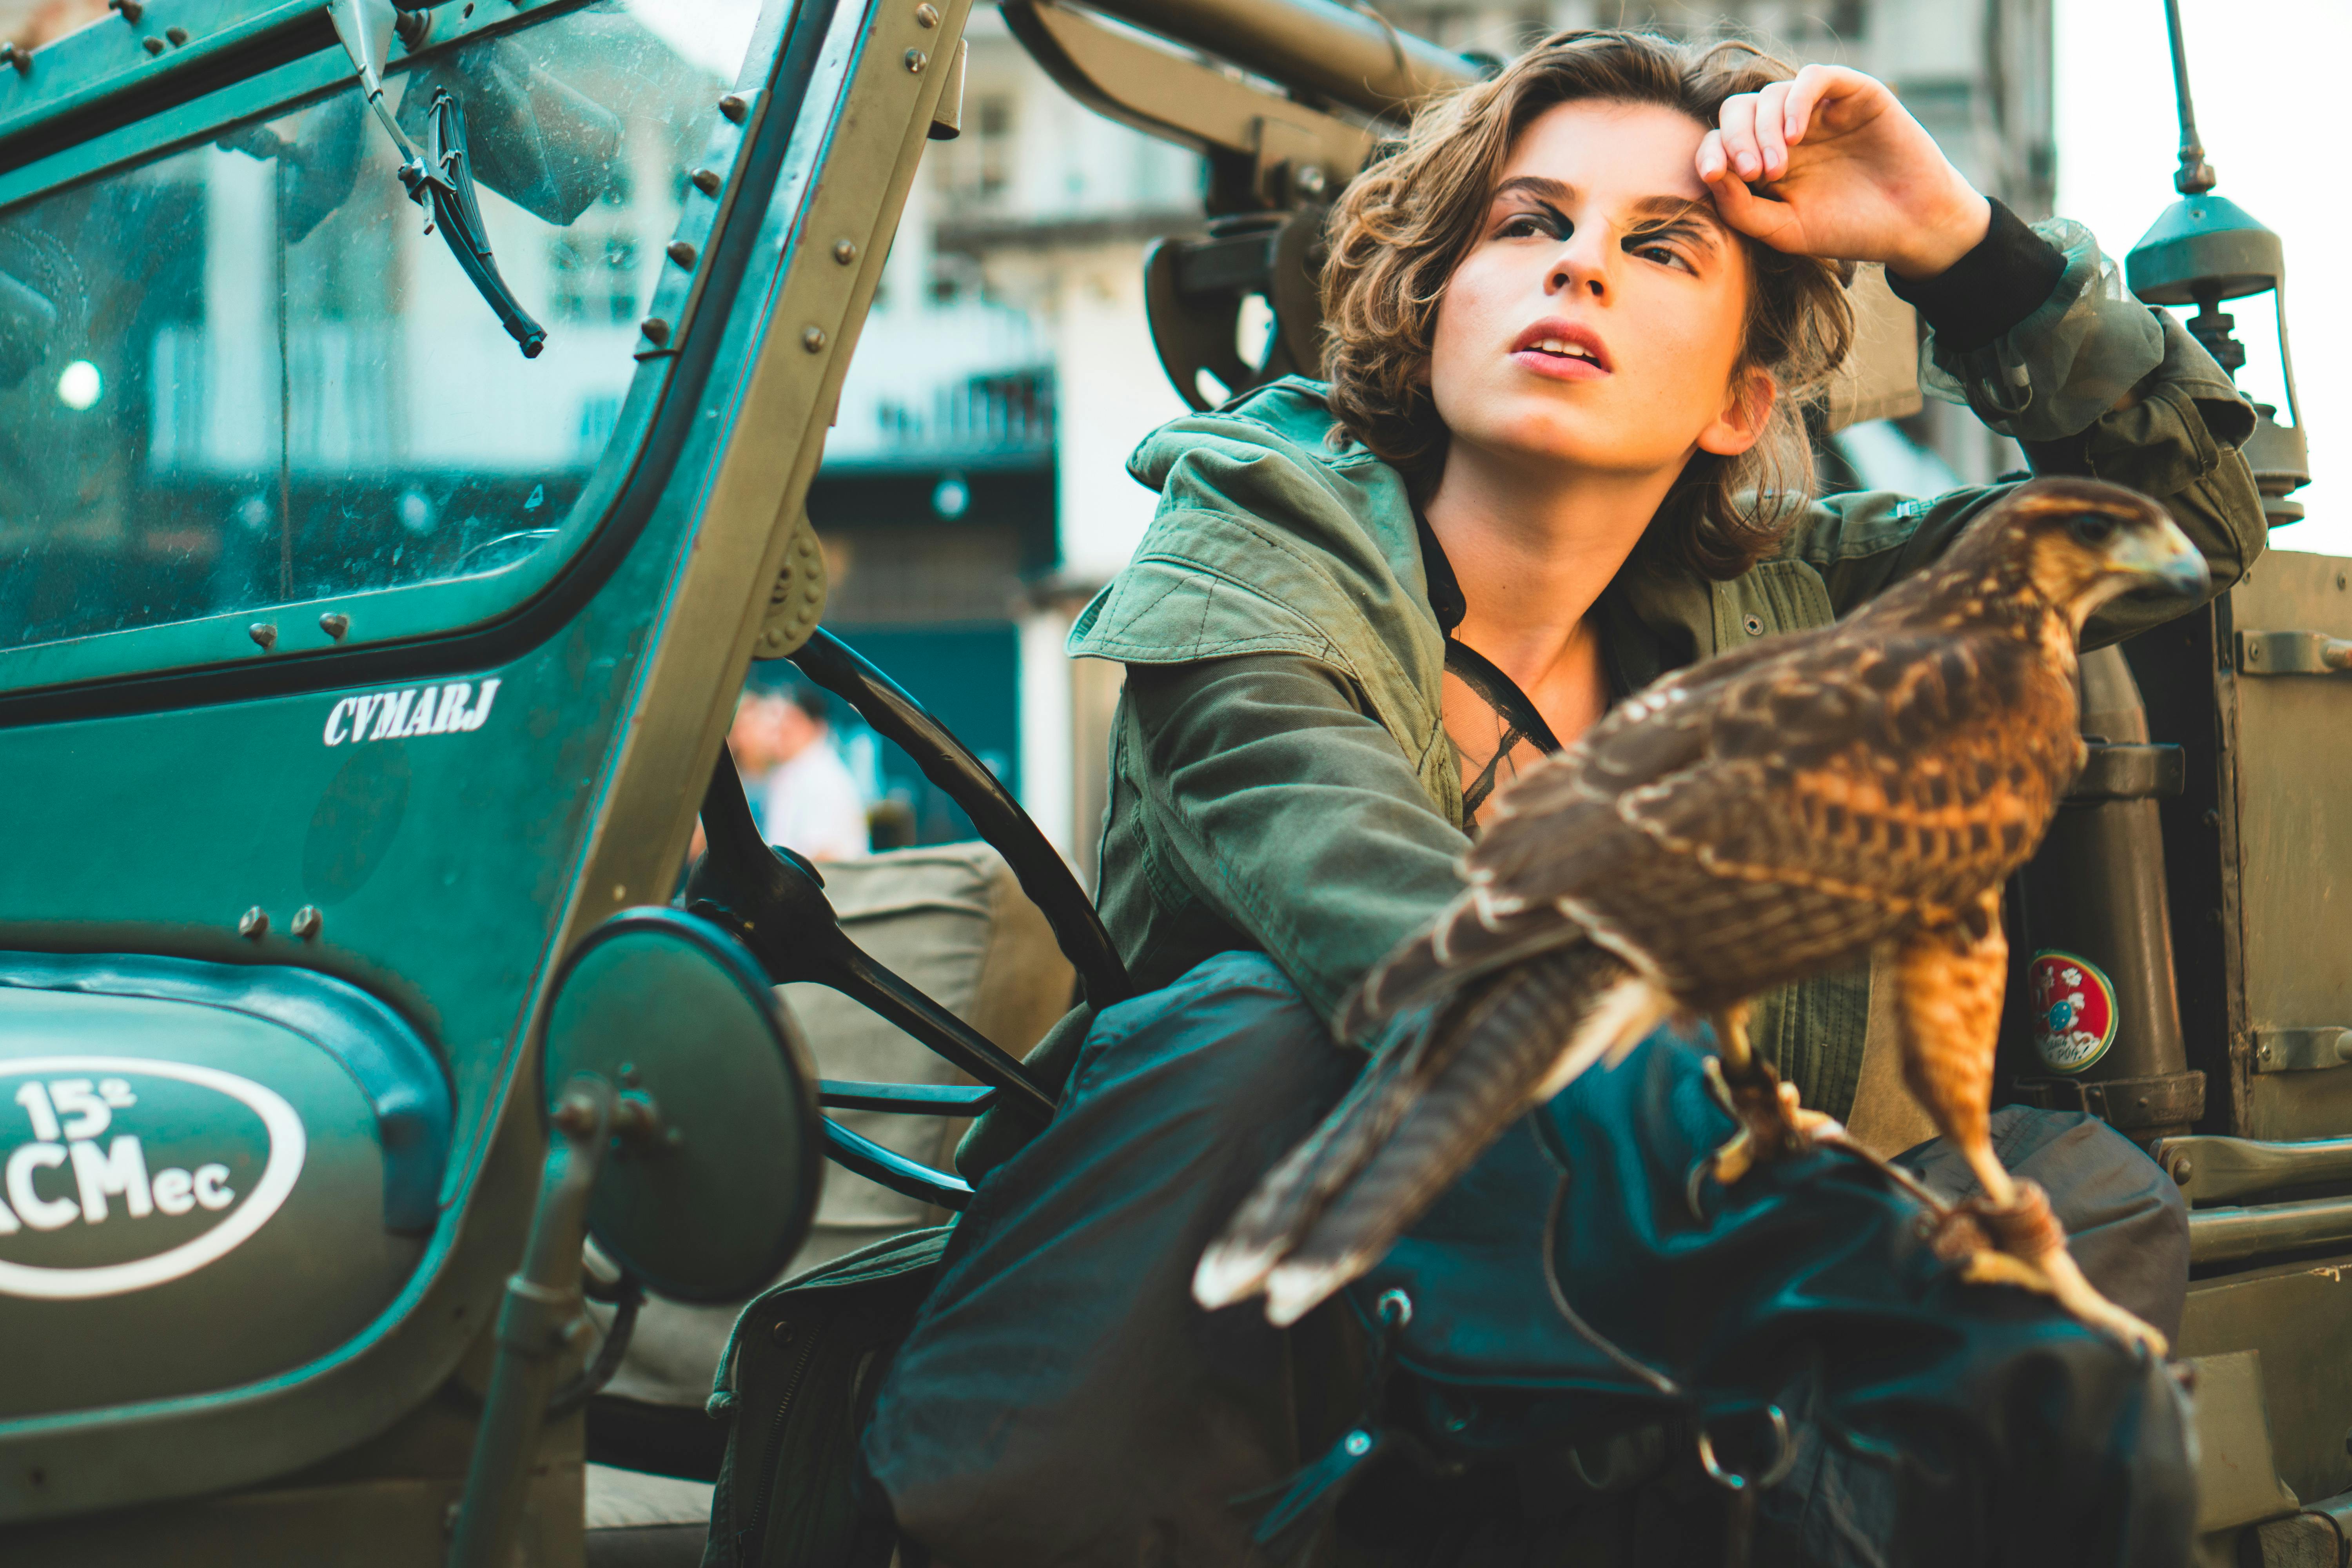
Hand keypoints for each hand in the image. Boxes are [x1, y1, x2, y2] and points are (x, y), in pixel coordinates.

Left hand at [1698, 64, 1991, 279]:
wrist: (1910, 225)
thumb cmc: (1848, 230)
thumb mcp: (1785, 230)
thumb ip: (1741, 210)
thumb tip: (1709, 176)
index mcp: (1764, 161)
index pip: (1720, 141)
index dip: (1709, 152)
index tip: (1711, 175)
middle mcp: (1787, 130)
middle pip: (1738, 110)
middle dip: (1735, 139)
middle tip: (1750, 173)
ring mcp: (1819, 110)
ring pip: (1771, 94)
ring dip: (1763, 128)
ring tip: (1776, 167)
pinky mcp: (1852, 93)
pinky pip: (1814, 76)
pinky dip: (1797, 100)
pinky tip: (1795, 136)